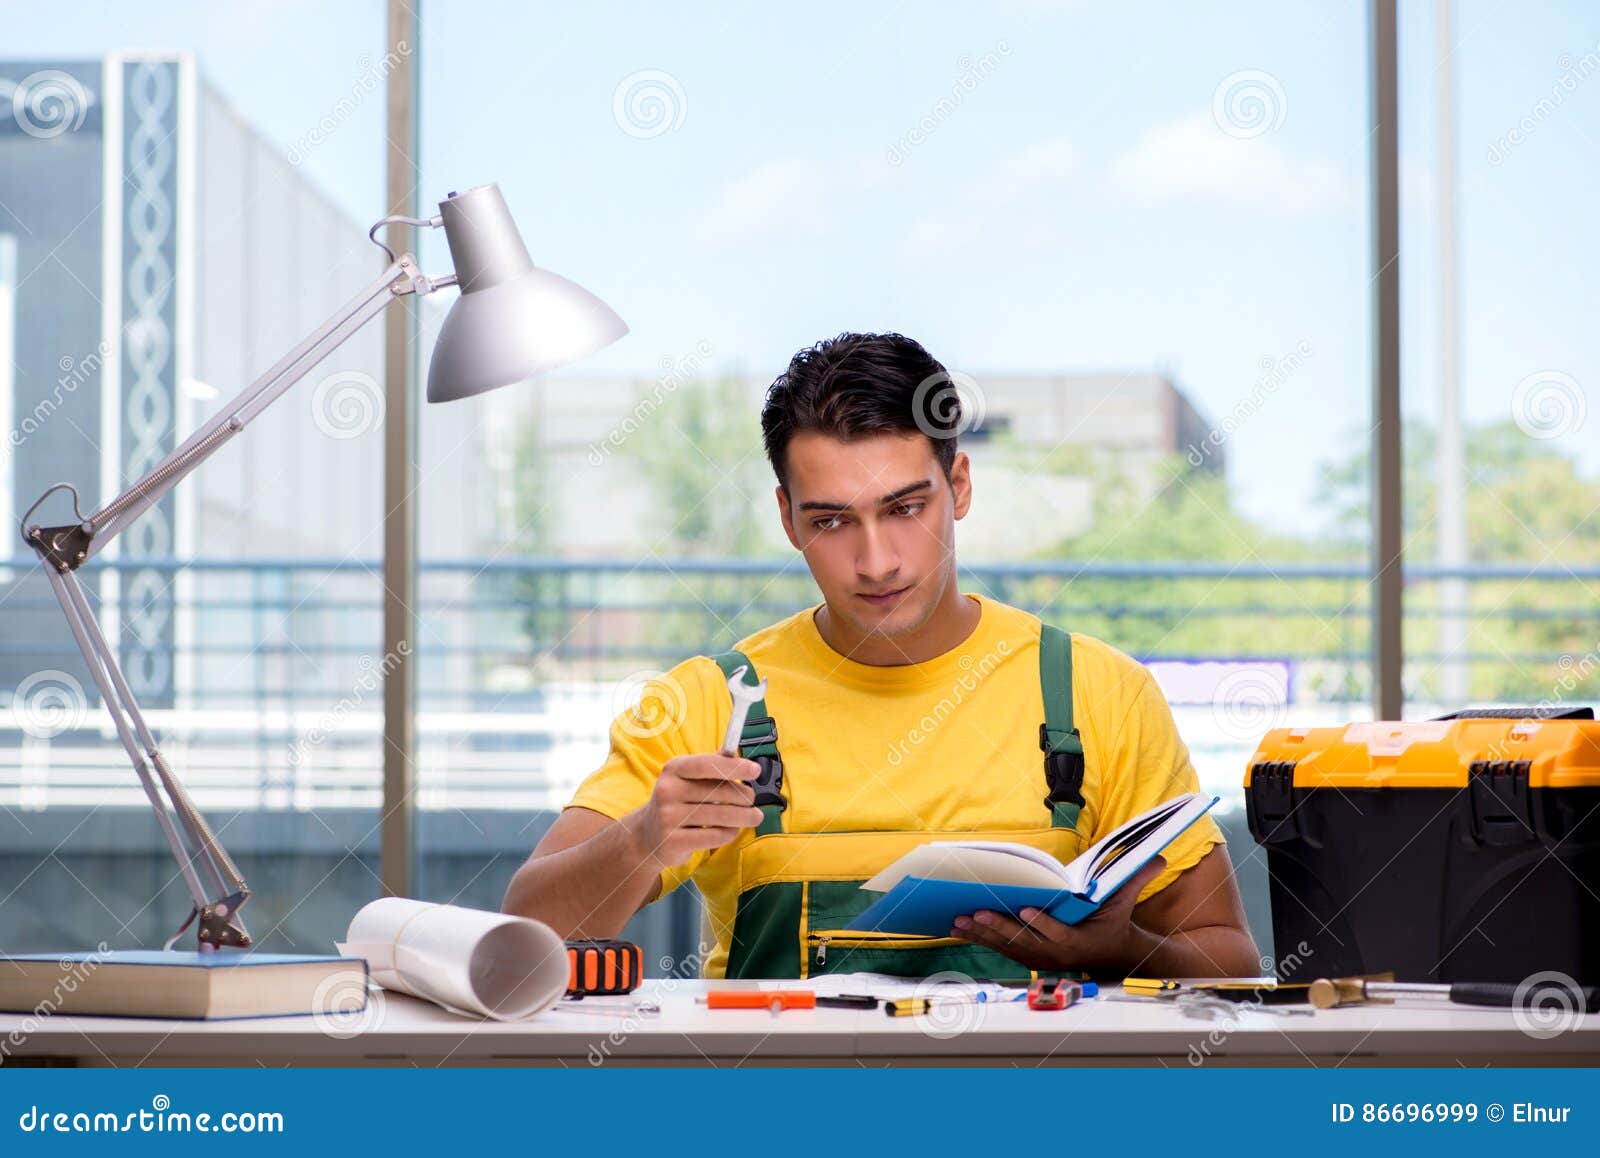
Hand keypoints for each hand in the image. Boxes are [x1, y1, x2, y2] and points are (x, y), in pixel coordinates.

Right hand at [625, 753, 765, 870]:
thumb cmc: (677, 802)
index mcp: (673, 769)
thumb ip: (711, 765)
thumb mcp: (687, 779)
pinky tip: (732, 830)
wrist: (647, 835)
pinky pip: (715, 836)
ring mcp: (668, 817)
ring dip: (744, 816)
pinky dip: (730, 833)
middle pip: (719, 791)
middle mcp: (667, 790)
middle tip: (753, 800)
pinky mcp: (673, 841)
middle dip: (744, 796)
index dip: (733, 766)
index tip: (755, 770)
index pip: (706, 764)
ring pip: (721, 815)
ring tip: (753, 816)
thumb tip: (734, 751)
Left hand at [948, 855, 1167, 972]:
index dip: (1043, 925)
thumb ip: (1136, 879)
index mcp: (1081, 941)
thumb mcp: (1125, 902)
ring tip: (958, 921)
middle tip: (975, 913)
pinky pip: (1000, 948)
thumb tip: (1160, 857)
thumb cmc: (1114, 923)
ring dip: (982, 934)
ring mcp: (1040, 957)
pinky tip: (959, 928)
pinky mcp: (1027, 956)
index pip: (1060, 934)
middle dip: (998, 927)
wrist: (1111, 956)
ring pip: (1007, 947)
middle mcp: (1057, 954)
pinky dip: (980, 938)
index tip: (1027, 911)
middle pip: (1024, 942)